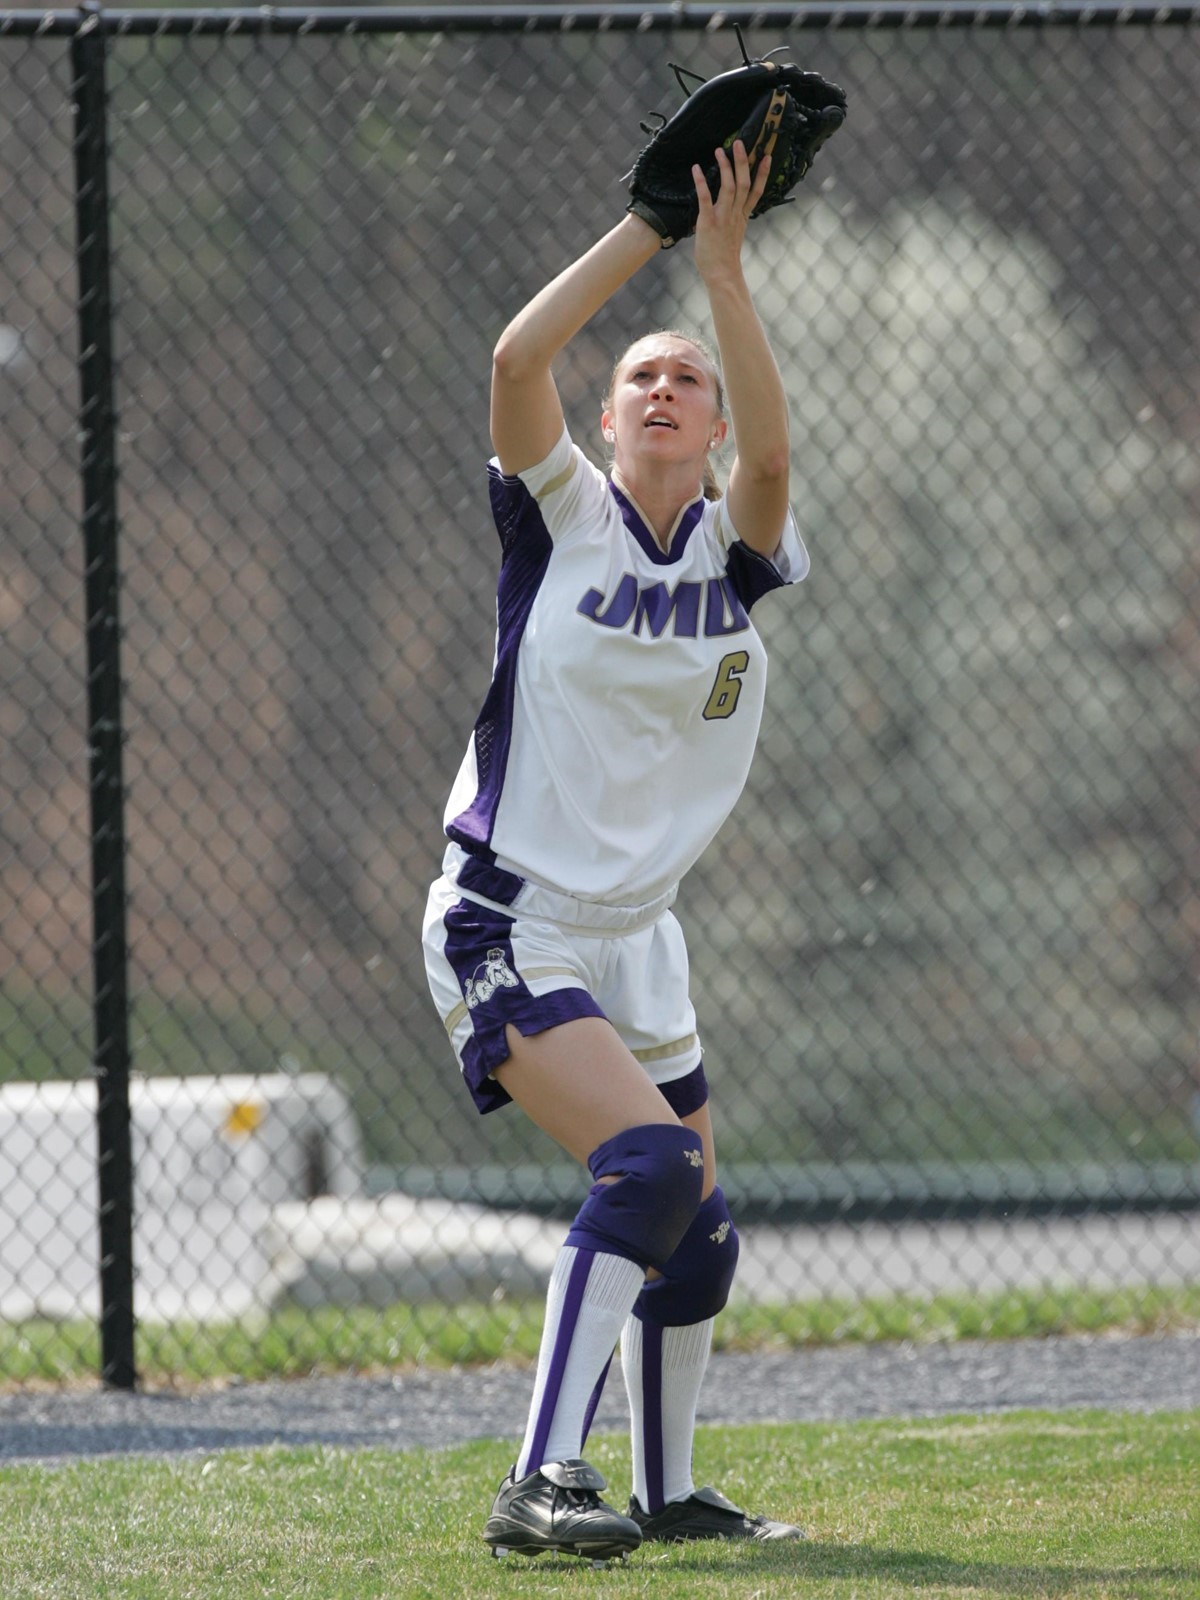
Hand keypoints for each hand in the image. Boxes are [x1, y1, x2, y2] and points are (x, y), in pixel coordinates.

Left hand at [691, 140, 771, 283]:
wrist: (721, 274)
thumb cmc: (724, 258)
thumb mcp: (732, 235)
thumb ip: (732, 220)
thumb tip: (724, 210)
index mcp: (743, 216)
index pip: (756, 191)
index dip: (763, 173)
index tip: (767, 156)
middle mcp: (735, 214)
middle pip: (744, 183)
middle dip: (743, 162)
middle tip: (741, 143)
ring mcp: (723, 217)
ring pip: (729, 187)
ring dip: (725, 167)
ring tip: (720, 150)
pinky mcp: (708, 221)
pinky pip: (705, 198)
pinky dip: (701, 182)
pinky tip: (697, 169)